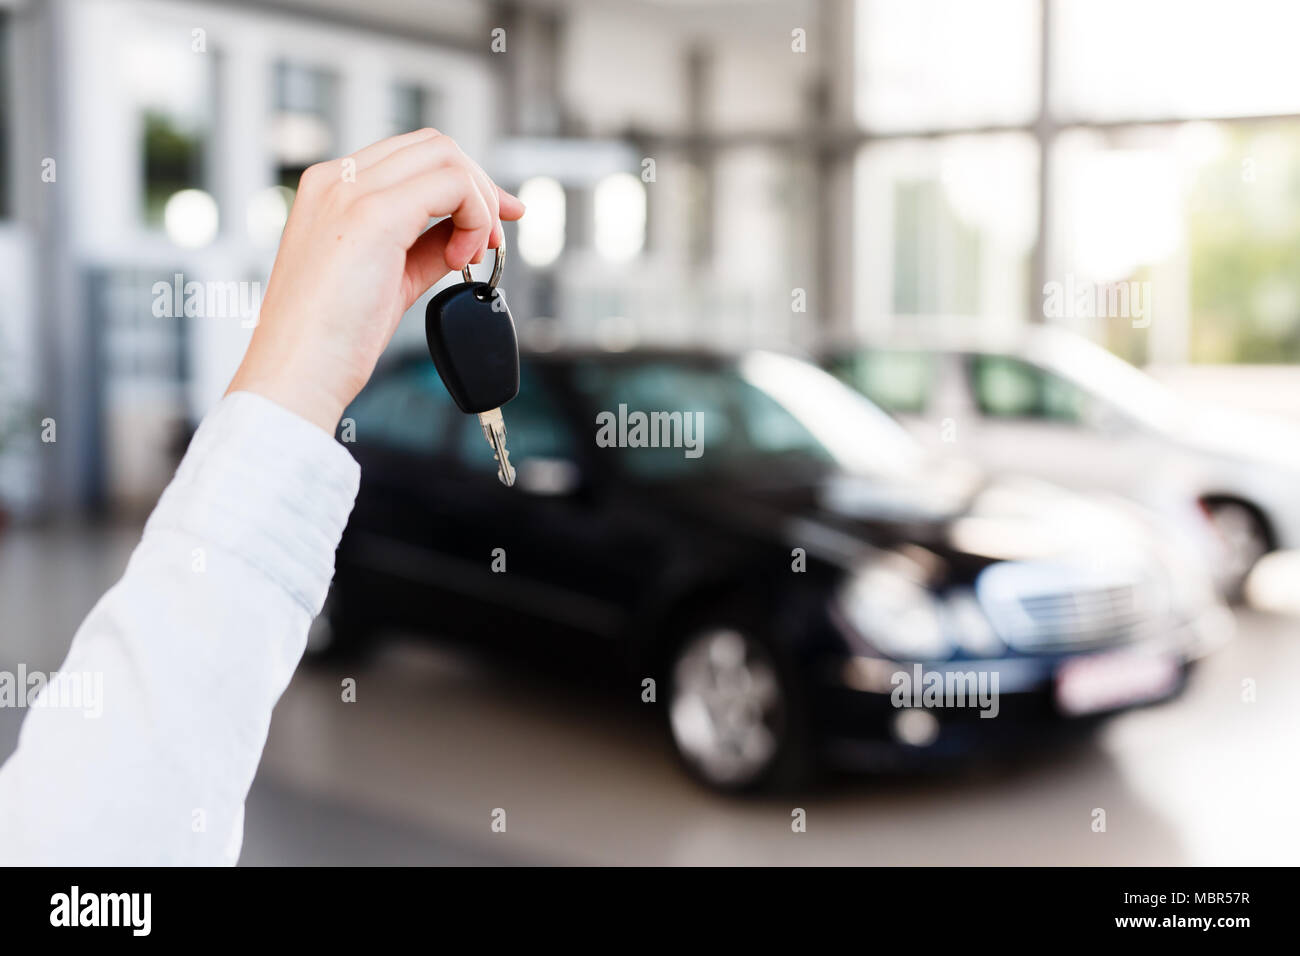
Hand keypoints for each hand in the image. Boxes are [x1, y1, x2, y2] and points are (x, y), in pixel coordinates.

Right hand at [226, 129, 524, 431]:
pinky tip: (459, 260)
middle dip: (480, 188)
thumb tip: (465, 235)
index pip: (412, 157)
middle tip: (493, 239)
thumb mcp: (388, 278)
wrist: (296, 371)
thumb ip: (424, 248)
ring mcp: (352, 191)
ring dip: (479, 204)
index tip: (493, 222)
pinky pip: (452, 185)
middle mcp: (336, 180)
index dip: (463, 184)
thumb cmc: (329, 338)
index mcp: (331, 190)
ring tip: (471, 255)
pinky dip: (473, 218)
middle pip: (434, 146)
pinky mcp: (373, 213)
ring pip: (446, 156)